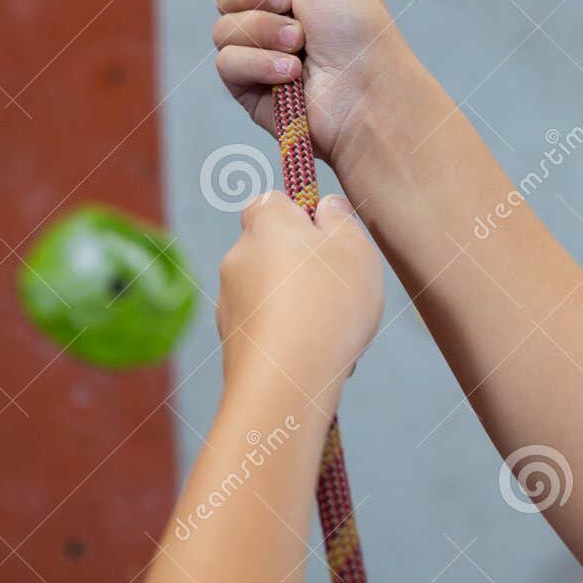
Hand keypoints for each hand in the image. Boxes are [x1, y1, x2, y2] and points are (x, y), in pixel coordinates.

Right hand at [213, 0, 407, 168]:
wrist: (365, 96)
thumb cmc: (359, 36)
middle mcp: (274, 21)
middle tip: (289, 4)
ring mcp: (260, 55)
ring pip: (224, 28)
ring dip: (263, 32)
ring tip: (300, 46)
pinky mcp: (249, 89)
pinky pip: (227, 64)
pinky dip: (258, 64)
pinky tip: (289, 74)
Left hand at [216, 190, 383, 405]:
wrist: (287, 380)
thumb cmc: (328, 304)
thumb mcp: (354, 248)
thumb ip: (340, 219)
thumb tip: (325, 207)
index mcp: (266, 224)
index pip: (270, 202)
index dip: (298, 215)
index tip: (325, 238)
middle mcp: (238, 257)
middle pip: (271, 249)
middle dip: (300, 265)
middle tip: (336, 288)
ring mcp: (229, 300)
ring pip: (270, 292)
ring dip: (295, 303)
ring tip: (330, 330)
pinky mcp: (230, 341)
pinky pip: (264, 327)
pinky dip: (285, 335)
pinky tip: (312, 355)